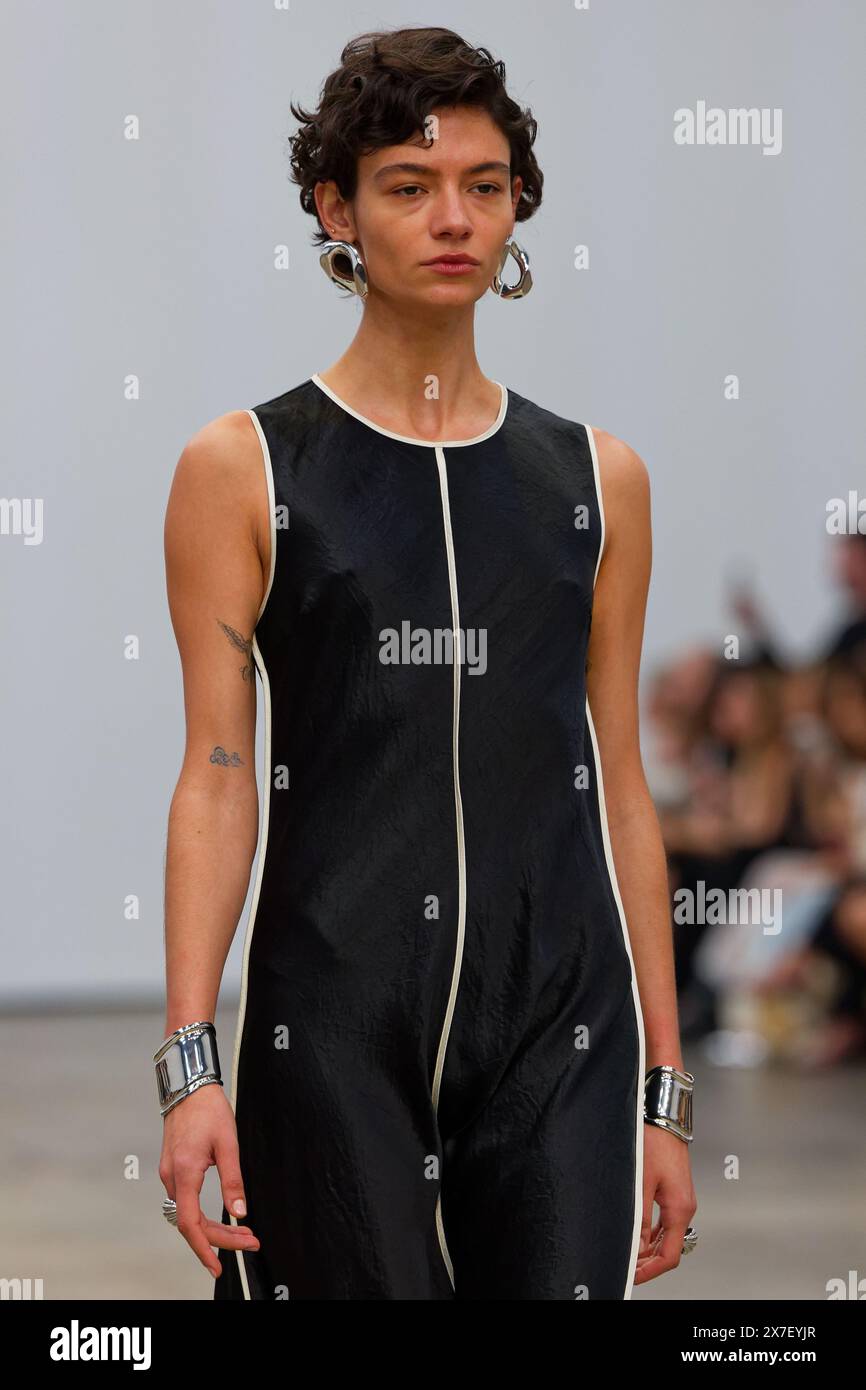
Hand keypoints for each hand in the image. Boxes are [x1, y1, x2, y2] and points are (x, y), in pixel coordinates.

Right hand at [158, 1082, 259, 1278]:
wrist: (188, 1085)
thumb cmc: (209, 1109)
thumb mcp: (228, 1143)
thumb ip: (233, 1179)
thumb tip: (240, 1212)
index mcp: (184, 1172)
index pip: (190, 1224)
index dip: (204, 1248)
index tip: (219, 1266)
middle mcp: (171, 1177)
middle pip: (191, 1223)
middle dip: (220, 1239)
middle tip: (250, 1242)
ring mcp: (169, 1173)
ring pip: (187, 1215)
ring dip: (212, 1228)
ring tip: (242, 1233)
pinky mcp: (172, 1168)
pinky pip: (184, 1202)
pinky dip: (202, 1215)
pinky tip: (220, 1216)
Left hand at [633, 1123, 696, 1284]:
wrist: (664, 1120)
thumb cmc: (655, 1143)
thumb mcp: (642, 1183)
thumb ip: (640, 1217)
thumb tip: (636, 1246)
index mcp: (679, 1209)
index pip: (670, 1254)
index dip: (651, 1270)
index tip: (634, 1276)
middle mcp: (684, 1207)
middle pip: (669, 1248)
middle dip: (649, 1262)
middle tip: (628, 1267)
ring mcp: (681, 1200)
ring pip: (666, 1236)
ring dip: (649, 1248)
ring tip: (629, 1254)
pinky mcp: (675, 1192)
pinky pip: (665, 1222)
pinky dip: (652, 1233)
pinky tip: (638, 1234)